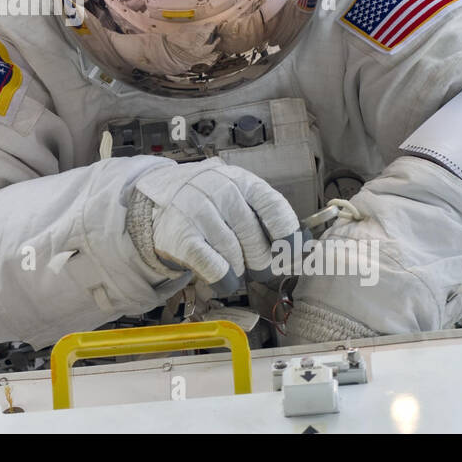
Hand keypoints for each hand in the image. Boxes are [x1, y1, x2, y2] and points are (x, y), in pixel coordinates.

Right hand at [126, 158, 299, 292]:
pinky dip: (224, 280)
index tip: (294, 255)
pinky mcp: (182, 236)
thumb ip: (266, 218)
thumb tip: (303, 249)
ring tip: (229, 264)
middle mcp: (221, 192)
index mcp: (242, 181)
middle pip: (256, 242)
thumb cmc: (208, 204)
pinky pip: (216, 268)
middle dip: (260, 262)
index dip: (289, 237)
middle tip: (256, 265)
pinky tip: (223, 280)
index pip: (274, 209)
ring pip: (236, 258)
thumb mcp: (237, 197)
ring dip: (238, 271)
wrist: (157, 202)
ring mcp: (199, 212)